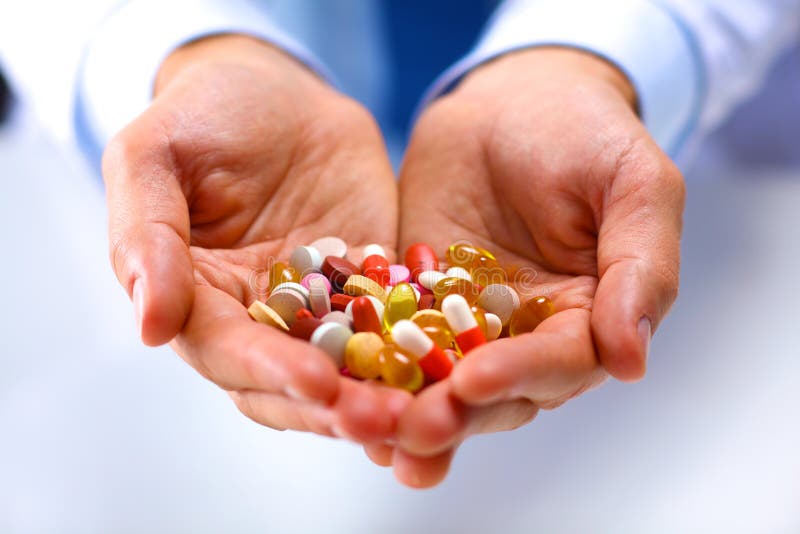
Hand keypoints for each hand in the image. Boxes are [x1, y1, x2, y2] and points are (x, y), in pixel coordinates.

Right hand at [103, 35, 410, 443]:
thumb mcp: (152, 156)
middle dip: (335, 407)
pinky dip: (419, 354)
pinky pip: (396, 326)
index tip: (317, 385)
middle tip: (382, 420)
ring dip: (382, 396)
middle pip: (291, 383)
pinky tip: (452, 376)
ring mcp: (321, 308)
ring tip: (425, 417)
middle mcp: (259, 319)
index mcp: (198, 299)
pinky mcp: (372, 287)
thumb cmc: (202, 114)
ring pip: (348, 369)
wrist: (279, 91)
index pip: (227, 352)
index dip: (269, 371)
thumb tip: (150, 326)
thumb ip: (147, 234)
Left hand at [386, 48, 684, 486]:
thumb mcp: (635, 184)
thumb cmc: (586, 133)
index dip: (520, 376)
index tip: (475, 381)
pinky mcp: (413, 302)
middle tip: (410, 428)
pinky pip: (391, 342)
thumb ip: (642, 267)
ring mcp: (464, 323)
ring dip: (405, 413)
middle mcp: (525, 335)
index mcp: (586, 318)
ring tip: (367, 429)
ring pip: (437, 381)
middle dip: (453, 413)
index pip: (560, 364)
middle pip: (494, 393)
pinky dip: (370, 370)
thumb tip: (632, 362)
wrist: (512, 100)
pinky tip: (340, 398)